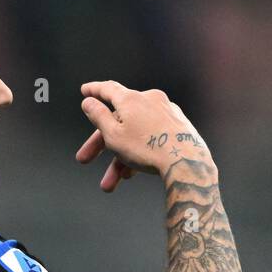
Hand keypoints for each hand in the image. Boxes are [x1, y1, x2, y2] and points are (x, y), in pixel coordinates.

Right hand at [75, 81, 210, 192]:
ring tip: (112, 183)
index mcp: (131, 98)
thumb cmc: (147, 149)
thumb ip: (98, 116)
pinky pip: (151, 137)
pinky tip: (133, 173)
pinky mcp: (178, 126)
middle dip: (101, 144)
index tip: (85, 90)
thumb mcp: (113, 134)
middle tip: (85, 159)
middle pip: (119, 120)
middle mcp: (149, 100)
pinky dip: (139, 152)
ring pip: (135, 133)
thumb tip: (89, 101)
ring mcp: (165, 112)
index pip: (108, 89)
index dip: (94, 90)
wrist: (186, 162)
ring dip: (120, 158)